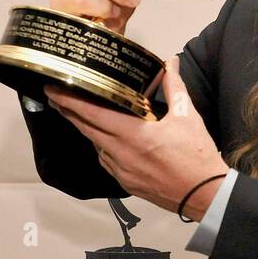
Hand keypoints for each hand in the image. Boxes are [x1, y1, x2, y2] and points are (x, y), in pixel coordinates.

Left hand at [43, 56, 227, 219]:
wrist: (205, 195)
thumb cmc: (196, 156)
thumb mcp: (187, 116)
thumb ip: (174, 87)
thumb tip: (172, 63)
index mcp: (132, 134)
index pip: (91, 113)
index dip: (69, 100)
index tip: (52, 89)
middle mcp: (120, 153)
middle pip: (86, 129)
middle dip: (69, 112)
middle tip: (56, 97)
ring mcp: (121, 171)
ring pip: (95, 145)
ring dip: (86, 129)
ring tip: (78, 114)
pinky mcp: (126, 183)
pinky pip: (106, 160)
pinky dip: (102, 146)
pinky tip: (105, 139)